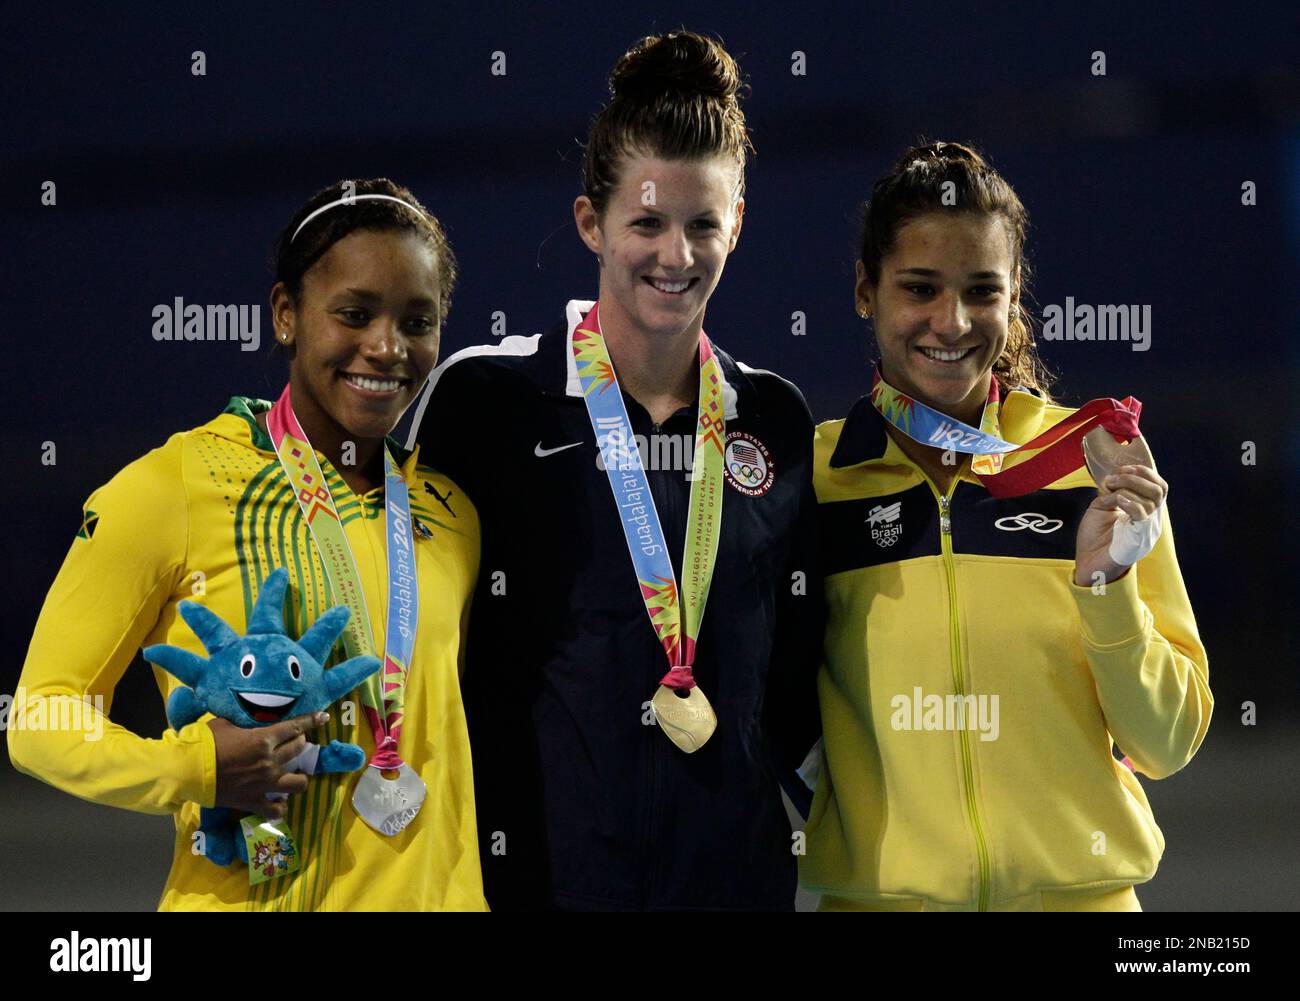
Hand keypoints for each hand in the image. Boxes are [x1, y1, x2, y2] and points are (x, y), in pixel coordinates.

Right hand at [209, 711, 326, 818]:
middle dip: (302, 744)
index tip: (323, 717)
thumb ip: (244, 723)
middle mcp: (270, 761)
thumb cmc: (205, 743)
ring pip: (298, 783)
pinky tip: (281, 802)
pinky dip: (281, 807)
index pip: (295, 727)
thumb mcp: (225, 723)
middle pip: (299, 750)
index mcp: (264, 739)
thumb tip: (250, 721)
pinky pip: (277, 809)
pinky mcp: (254, 801)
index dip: (312, 720)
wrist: (188, 770)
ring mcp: (265, 783)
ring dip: (299, 777)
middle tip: (296, 743)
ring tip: (294, 774)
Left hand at [1073, 464, 1167, 585]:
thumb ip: (1112, 491)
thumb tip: (1115, 478)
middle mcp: (1151, 520)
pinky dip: (1129, 501)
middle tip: (1114, 478)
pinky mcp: (1139, 539)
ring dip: (1128, 486)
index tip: (1123, 468)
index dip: (1145, 473)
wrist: (1088, 564)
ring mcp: (1147, 530)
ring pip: (1152, 499)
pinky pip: (1143, 514)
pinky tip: (1116, 499)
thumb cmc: (1095, 538)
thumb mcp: (1103, 506)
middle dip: (1136, 477)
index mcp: (1145, 512)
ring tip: (1109, 488)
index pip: (1159, 487)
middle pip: (1159, 489)